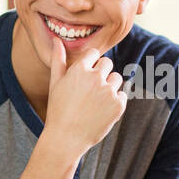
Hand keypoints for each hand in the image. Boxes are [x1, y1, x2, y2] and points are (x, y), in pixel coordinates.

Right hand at [43, 38, 126, 155]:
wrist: (65, 139)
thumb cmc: (58, 110)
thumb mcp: (55, 83)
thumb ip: (59, 60)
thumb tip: (57, 40)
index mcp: (80, 69)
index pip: (94, 53)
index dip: (90, 65)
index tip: (85, 78)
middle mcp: (96, 77)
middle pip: (108, 64)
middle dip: (101, 74)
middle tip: (90, 92)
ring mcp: (109, 91)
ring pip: (117, 79)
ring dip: (110, 87)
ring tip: (95, 103)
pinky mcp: (119, 105)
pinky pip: (122, 95)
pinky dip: (115, 103)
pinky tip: (101, 112)